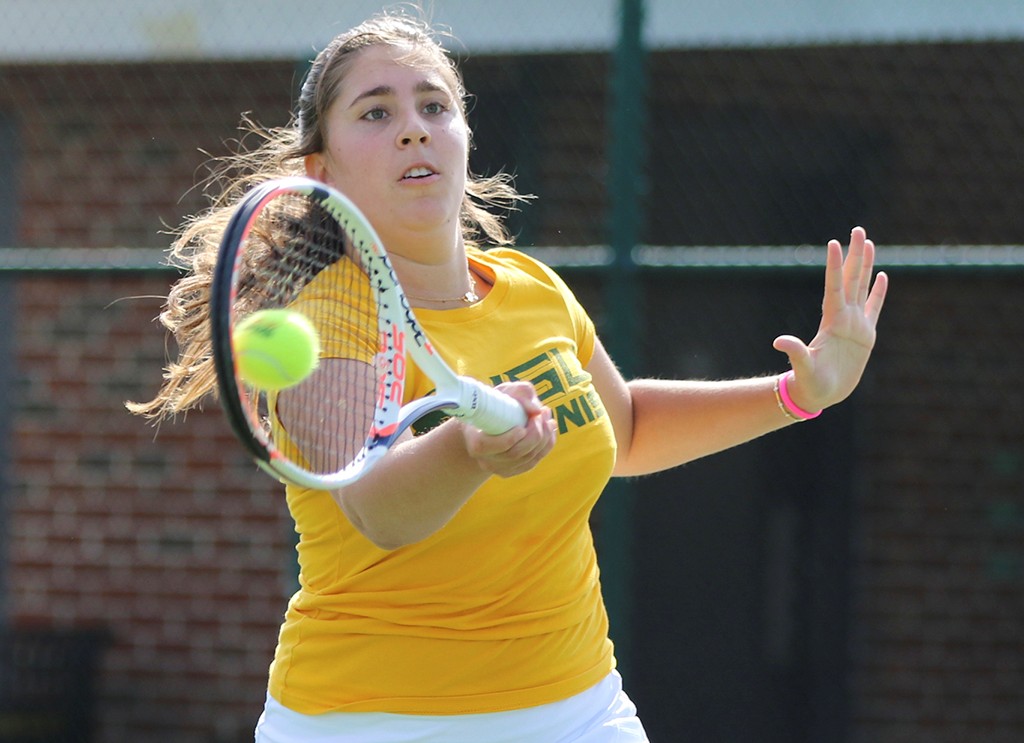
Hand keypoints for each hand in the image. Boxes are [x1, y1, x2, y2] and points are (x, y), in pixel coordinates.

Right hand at [460, 381, 556, 476]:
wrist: (486, 422)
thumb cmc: (495, 404)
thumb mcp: (504, 391)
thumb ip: (520, 393)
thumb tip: (536, 410)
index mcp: (476, 442)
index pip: (492, 446)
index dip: (510, 438)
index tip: (522, 425)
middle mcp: (486, 460)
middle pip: (516, 453)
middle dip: (535, 433)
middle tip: (542, 412)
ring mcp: (499, 468)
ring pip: (529, 458)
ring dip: (544, 436)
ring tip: (546, 416)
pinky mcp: (513, 471)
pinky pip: (534, 461)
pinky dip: (546, 444)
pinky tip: (549, 428)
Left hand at [772, 226, 888, 410]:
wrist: (819, 395)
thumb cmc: (809, 383)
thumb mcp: (803, 368)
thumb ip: (795, 353)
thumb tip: (778, 342)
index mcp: (831, 321)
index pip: (834, 286)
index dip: (835, 266)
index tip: (834, 243)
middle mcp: (843, 317)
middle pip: (851, 279)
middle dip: (855, 254)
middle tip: (858, 229)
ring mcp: (855, 324)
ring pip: (862, 287)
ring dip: (866, 265)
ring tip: (868, 243)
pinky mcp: (866, 335)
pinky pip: (874, 308)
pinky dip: (879, 292)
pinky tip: (883, 276)